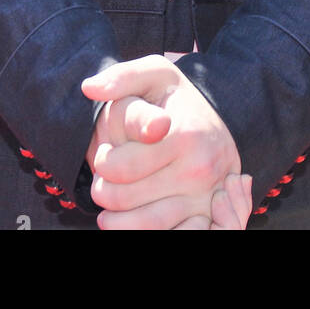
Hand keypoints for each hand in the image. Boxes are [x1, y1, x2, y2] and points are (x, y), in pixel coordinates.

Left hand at [81, 54, 248, 229]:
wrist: (220, 120)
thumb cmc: (179, 98)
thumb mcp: (155, 73)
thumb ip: (121, 77)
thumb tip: (89, 88)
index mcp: (184, 135)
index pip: (122, 166)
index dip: (102, 162)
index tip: (103, 153)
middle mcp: (199, 170)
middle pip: (128, 198)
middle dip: (103, 192)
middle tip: (100, 183)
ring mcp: (206, 197)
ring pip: (148, 224)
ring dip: (117, 222)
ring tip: (107, 211)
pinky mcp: (208, 216)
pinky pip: (173, 235)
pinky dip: (143, 233)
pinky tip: (127, 223)